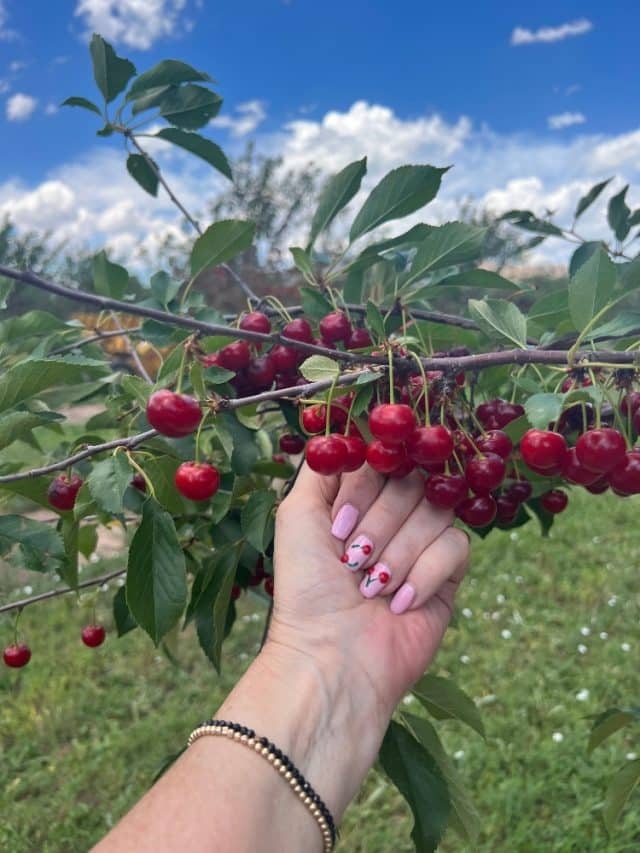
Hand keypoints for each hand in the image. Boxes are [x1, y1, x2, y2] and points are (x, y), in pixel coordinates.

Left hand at [267, 463, 469, 729]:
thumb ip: (321, 467)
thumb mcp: (296, 515)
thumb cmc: (307, 587)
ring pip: (436, 512)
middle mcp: (392, 516)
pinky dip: (423, 574)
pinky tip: (397, 603)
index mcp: (357, 499)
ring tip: (370, 586)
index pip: (384, 460)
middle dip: (378, 524)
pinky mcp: (448, 575)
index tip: (338, 524)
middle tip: (351, 561)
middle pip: (413, 482)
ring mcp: (422, 544)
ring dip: (397, 552)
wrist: (331, 657)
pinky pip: (455, 547)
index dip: (366, 487)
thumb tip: (347, 436)